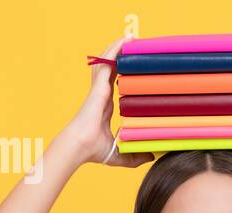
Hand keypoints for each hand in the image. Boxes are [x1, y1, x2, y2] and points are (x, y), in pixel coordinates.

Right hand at [62, 36, 154, 167]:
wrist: (80, 147)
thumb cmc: (94, 151)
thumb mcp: (120, 153)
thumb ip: (135, 155)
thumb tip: (151, 156)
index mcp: (105, 105)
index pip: (116, 83)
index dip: (123, 73)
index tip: (134, 67)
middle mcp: (102, 94)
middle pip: (112, 69)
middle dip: (122, 56)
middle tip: (135, 46)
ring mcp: (99, 88)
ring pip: (108, 62)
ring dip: (118, 48)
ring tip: (131, 37)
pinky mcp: (98, 86)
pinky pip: (107, 63)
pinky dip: (115, 51)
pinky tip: (124, 41)